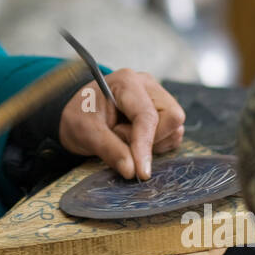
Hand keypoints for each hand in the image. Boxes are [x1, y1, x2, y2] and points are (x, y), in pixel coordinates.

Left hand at [57, 69, 184, 179]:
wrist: (79, 115)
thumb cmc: (80, 117)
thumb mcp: (86, 133)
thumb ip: (110, 150)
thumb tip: (132, 171)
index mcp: (127, 82)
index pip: (147, 116)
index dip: (145, 145)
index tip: (141, 172)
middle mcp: (148, 86)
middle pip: (172, 118)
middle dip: (149, 139)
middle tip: (120, 139)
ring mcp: (158, 98)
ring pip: (174, 129)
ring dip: (151, 143)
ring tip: (122, 137)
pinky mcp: (163, 114)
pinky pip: (172, 136)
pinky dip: (155, 145)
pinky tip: (133, 139)